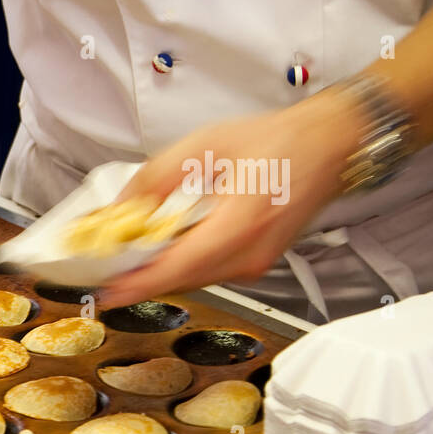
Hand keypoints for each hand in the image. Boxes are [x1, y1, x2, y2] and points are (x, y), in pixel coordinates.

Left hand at [100, 91, 363, 307]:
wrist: (330, 145)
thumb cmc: (280, 142)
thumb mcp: (207, 144)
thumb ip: (158, 176)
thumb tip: (122, 205)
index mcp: (242, 222)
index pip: (181, 265)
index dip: (140, 282)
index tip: (109, 291)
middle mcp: (251, 252)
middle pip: (182, 280)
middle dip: (140, 280)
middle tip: (102, 274)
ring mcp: (256, 263)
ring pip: (194, 281)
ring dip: (158, 275)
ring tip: (123, 264)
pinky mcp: (255, 263)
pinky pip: (208, 273)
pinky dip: (180, 268)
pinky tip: (160, 255)